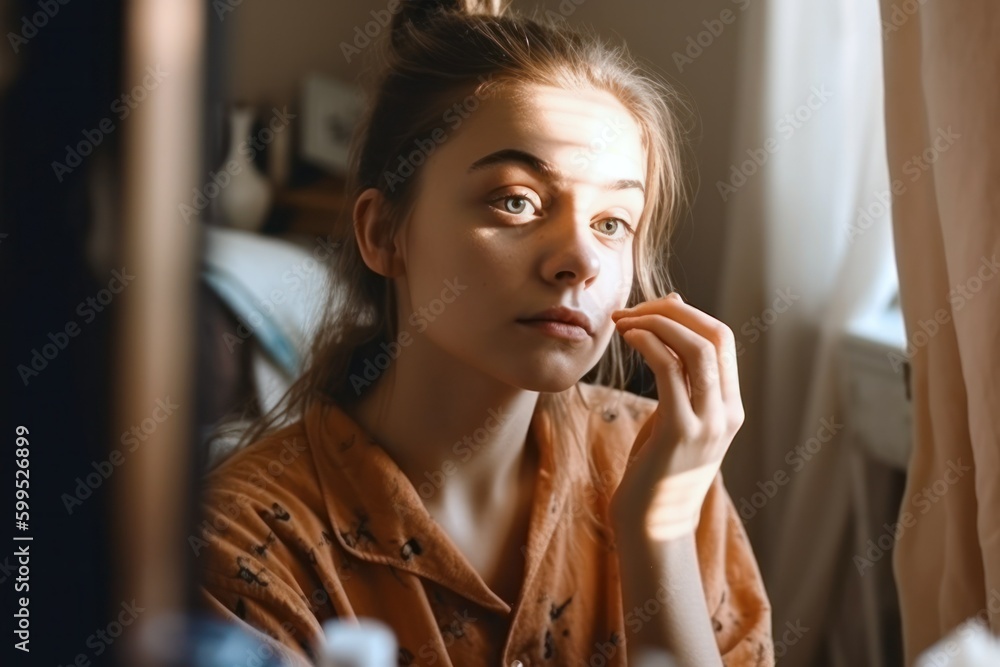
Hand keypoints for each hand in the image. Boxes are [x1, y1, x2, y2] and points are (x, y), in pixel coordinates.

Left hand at [609, 292, 744, 541]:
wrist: (653, 526)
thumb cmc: (656, 470)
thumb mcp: (673, 417)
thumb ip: (679, 377)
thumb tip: (671, 317)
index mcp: (730, 405)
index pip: (722, 337)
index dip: (686, 313)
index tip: (648, 309)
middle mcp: (728, 411)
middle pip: (715, 335)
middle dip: (671, 312)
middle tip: (631, 311)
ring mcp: (709, 423)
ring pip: (696, 348)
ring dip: (656, 323)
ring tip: (623, 322)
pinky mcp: (681, 432)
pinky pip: (670, 370)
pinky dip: (649, 344)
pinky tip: (629, 339)